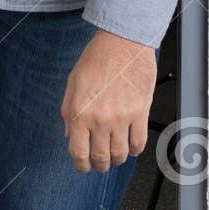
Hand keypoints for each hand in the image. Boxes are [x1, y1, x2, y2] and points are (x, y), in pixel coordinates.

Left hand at [60, 28, 156, 173]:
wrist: (122, 42)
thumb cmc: (97, 57)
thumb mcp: (73, 83)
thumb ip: (68, 111)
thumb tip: (69, 135)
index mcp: (79, 113)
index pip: (78, 153)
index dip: (81, 166)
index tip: (84, 167)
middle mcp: (100, 119)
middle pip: (100, 158)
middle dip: (100, 165)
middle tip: (101, 164)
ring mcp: (121, 118)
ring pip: (120, 154)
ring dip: (117, 159)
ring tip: (116, 155)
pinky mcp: (140, 113)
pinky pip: (139, 142)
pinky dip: (135, 150)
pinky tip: (132, 147)